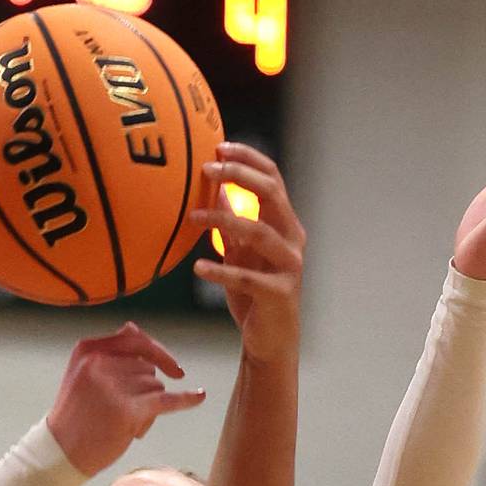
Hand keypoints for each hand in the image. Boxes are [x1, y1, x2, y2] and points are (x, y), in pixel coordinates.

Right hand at [46, 323, 206, 474]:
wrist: (60, 452)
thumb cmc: (75, 414)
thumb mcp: (82, 374)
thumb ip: (109, 351)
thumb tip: (133, 326)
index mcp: (88, 350)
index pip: (135, 339)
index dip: (157, 352)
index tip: (173, 367)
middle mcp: (101, 363)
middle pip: (147, 367)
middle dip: (143, 391)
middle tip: (122, 414)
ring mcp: (114, 386)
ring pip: (155, 386)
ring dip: (148, 407)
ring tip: (123, 425)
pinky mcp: (127, 410)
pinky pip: (166, 400)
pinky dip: (186, 399)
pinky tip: (200, 396)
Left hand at [191, 143, 304, 364]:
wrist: (269, 339)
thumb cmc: (252, 293)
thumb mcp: (239, 253)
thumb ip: (231, 222)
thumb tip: (212, 188)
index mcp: (284, 223)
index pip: (272, 178)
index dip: (248, 159)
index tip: (218, 146)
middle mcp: (292, 238)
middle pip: (271, 193)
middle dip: (239, 175)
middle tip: (206, 168)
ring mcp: (290, 265)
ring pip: (259, 232)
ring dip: (223, 220)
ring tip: (192, 217)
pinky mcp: (280, 293)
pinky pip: (248, 277)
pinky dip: (221, 271)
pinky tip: (198, 268)